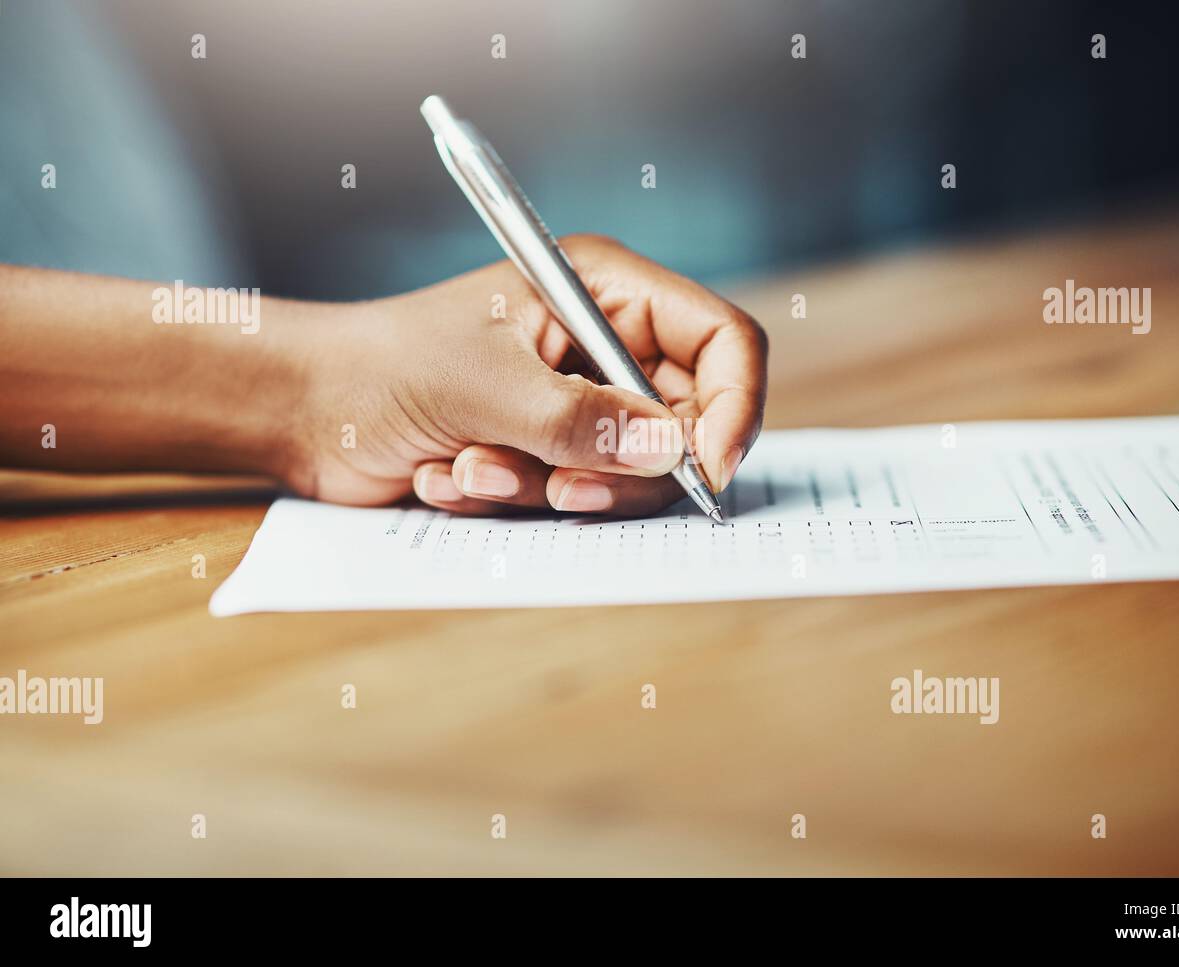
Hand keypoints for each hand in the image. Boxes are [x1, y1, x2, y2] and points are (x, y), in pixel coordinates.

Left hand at [294, 235, 766, 515]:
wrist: (307, 412)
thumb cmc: (384, 368)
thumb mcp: (490, 388)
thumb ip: (584, 423)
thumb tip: (673, 453)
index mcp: (603, 291)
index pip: (720, 339)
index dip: (734, 403)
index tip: (709, 468)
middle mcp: (603, 346)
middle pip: (683, 423)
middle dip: (619, 469)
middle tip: (561, 489)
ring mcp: (576, 405)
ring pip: (628, 474)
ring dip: (546, 487)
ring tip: (471, 468)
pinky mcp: (547, 454)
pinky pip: (575, 496)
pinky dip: (513, 498)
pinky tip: (450, 475)